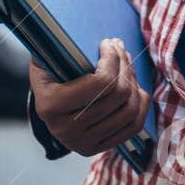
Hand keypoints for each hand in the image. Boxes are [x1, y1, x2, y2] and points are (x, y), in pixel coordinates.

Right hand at [29, 39, 150, 156]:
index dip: (113, 58)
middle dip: (125, 66)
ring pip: (129, 109)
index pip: (101, 82)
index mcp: (50, 106)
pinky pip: (133, 126)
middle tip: (121, 50)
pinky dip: (139, 104)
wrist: (45, 103)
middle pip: (118, 94)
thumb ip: (63, 46)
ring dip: (133, 82)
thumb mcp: (48, 56)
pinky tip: (134, 87)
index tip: (109, 43)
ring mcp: (81, 143)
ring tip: (127, 66)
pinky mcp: (95, 148)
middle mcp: (64, 130)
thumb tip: (92, 36)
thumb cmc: (50, 72)